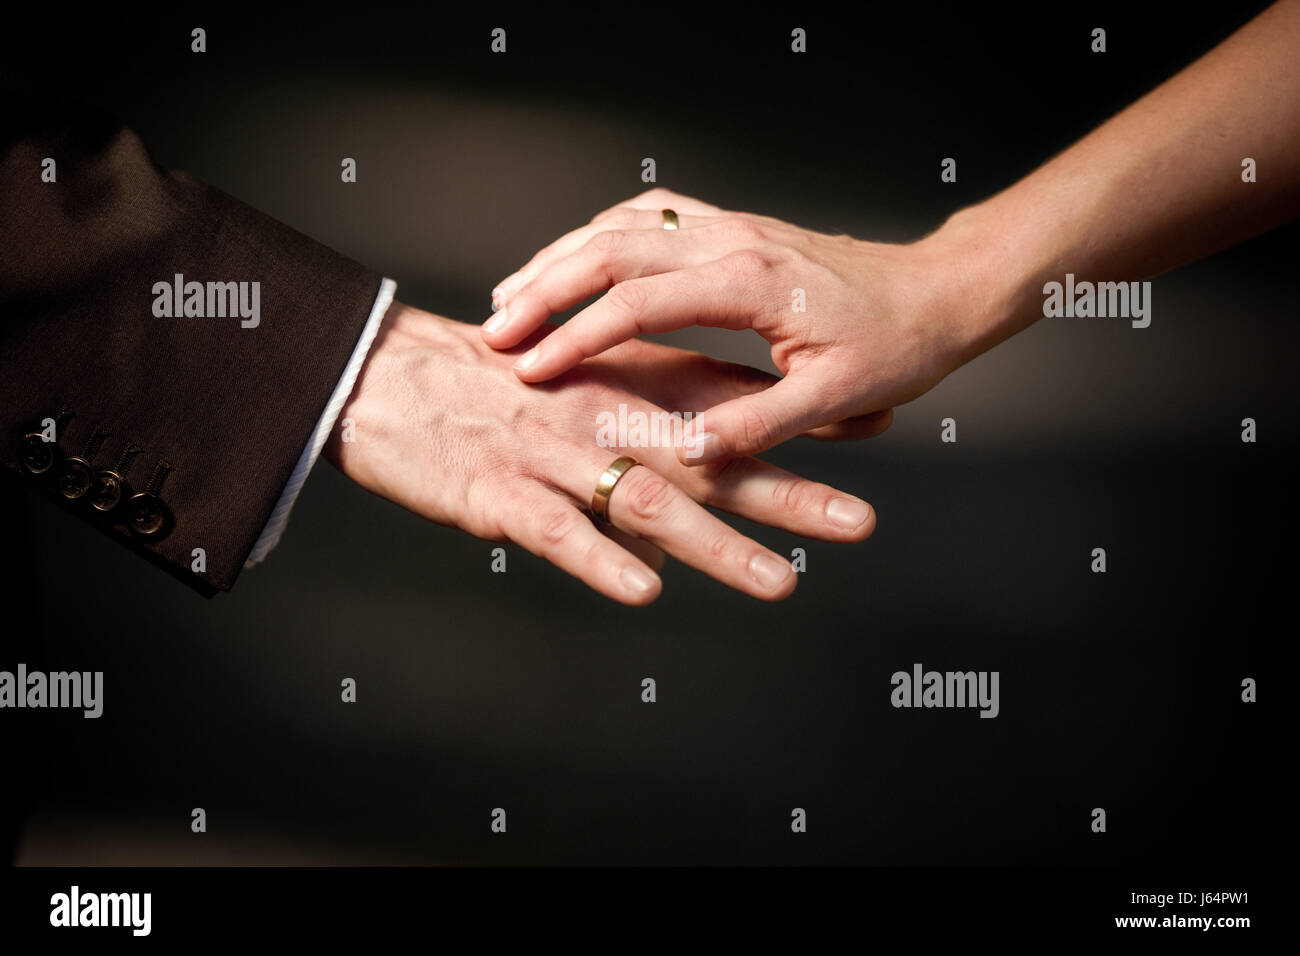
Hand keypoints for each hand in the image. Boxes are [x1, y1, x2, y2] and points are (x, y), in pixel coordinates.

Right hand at [325, 301, 877, 604]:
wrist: (385, 374)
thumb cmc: (487, 387)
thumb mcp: (572, 393)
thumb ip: (636, 441)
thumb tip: (690, 517)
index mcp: (626, 385)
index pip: (729, 403)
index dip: (800, 419)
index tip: (877, 430)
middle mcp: (603, 414)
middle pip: (708, 457)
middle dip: (789, 493)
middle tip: (861, 524)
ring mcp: (552, 452)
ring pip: (646, 499)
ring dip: (716, 544)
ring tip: (779, 583)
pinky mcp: (498, 490)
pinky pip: (556, 529)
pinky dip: (601, 559)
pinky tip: (645, 592)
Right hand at [481, 188, 968, 464]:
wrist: (941, 291)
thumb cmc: (895, 344)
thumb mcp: (834, 396)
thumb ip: (757, 425)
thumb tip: (686, 456)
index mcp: (749, 283)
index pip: (638, 301)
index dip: (576, 336)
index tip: (529, 369)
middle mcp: (730, 244)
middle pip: (610, 247)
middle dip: (544, 288)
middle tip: (494, 330)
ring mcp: (728, 227)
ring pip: (619, 224)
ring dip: (560, 259)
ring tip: (511, 299)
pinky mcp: (731, 227)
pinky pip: (645, 217)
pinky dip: (596, 238)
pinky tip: (572, 266)